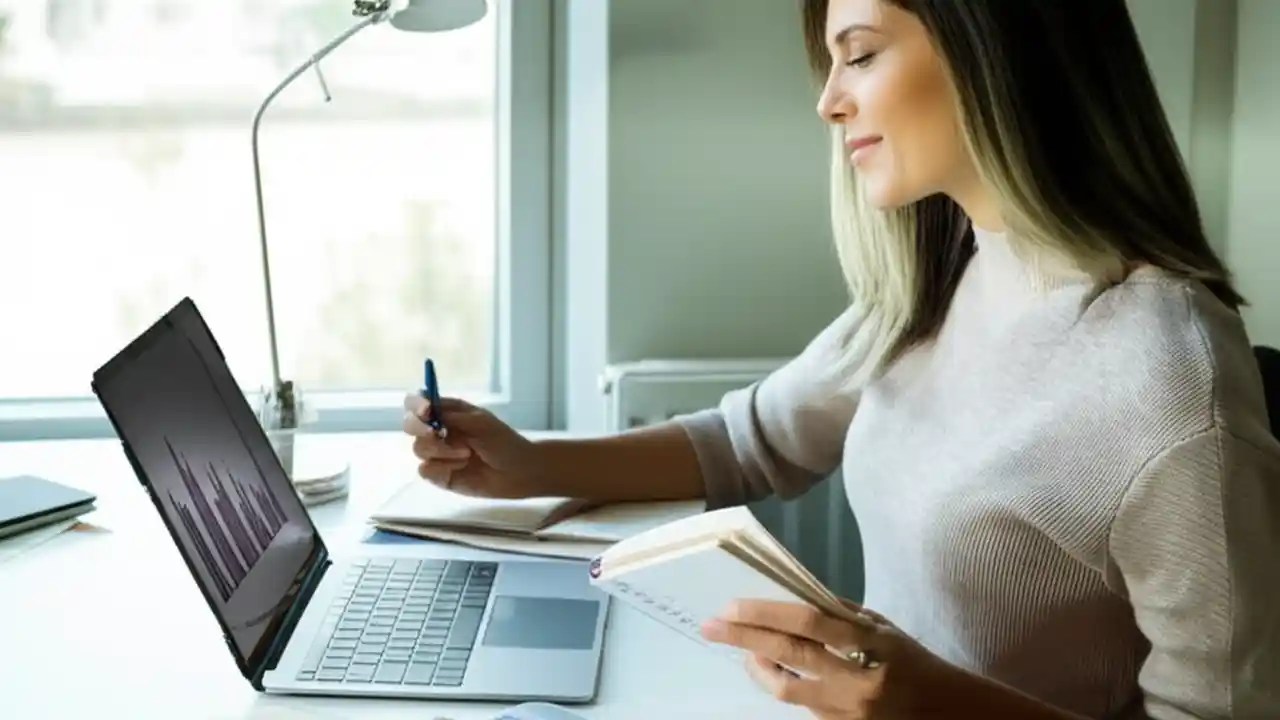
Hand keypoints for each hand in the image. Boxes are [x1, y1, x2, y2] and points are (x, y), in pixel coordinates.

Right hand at [401, 393, 547, 498]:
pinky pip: (425, 470)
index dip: (416, 405)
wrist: (518, 471)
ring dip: (442, 451)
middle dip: (420, 429)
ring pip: (419, 449)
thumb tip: (426, 407)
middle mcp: (437, 432)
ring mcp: (437, 454)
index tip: (426, 411)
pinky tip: (461, 468)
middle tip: (437, 433)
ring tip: (467, 454)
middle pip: (409, 425)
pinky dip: (442, 468)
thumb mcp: (480, 422)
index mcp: (447, 413)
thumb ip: (451, 415)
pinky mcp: (439, 475)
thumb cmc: (503, 442)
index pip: (417, 403)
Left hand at [700, 599, 952, 718]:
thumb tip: (786, 594)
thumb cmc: (910, 659)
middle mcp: (859, 678)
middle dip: (744, 639)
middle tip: (711, 627)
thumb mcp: (882, 627)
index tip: (732, 606)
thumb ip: (839, 613)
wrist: (946, 710)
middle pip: (790, 656)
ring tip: (743, 654)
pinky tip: (771, 673)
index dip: (767, 613)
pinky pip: (801, 707)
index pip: (810, 622)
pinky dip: (782, 687)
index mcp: (872, 642)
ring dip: (758, 669)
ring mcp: (851, 711)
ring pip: (787, 691)